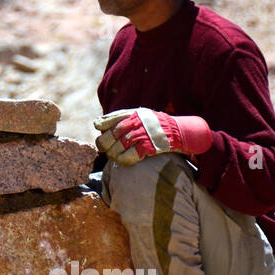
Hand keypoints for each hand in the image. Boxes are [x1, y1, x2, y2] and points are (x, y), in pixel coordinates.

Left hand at [93, 107, 212, 166]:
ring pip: (116, 149)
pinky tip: (125, 160)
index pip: (104, 122)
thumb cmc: (153, 123)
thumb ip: (118, 117)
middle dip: (103, 145)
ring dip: (112, 155)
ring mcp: (140, 136)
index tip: (102, 133)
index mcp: (129, 114)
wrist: (177, 130)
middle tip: (105, 149)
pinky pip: (128, 158)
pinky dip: (122, 161)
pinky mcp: (147, 148)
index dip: (100, 130)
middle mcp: (133, 123)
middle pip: (108, 137)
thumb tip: (97, 124)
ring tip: (115, 156)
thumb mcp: (137, 113)